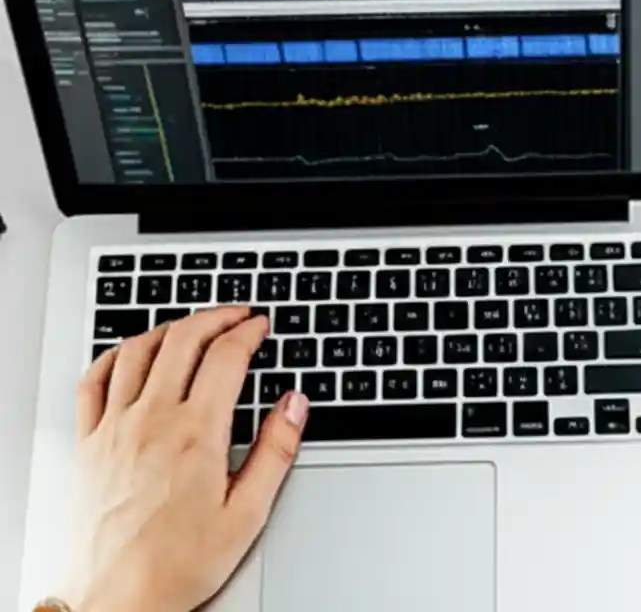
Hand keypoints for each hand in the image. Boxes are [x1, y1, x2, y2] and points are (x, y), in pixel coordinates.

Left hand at [62, 307, 308, 611]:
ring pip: (137, 351)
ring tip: (192, 326)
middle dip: (215, 316)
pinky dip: (114, 355)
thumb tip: (295, 405)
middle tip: (236, 315)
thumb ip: (276, 451)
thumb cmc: (179, 564)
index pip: (225, 357)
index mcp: (196, 434)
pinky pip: (93, 380)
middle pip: (182, 339)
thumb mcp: (248, 512)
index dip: (248, 331)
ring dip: (170, 327)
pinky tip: (130, 354)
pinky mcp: (89, 443)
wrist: (118, 598)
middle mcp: (151, 421)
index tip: (260, 325)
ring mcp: (114, 428)